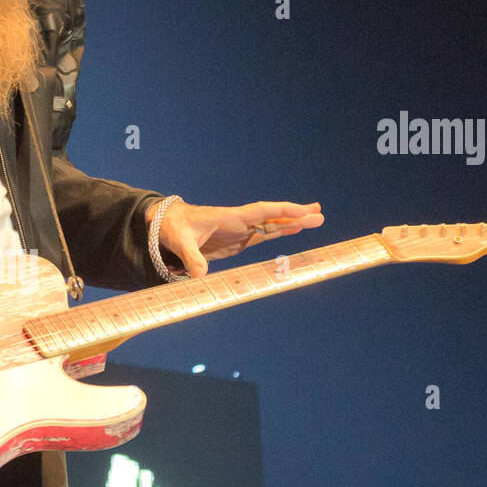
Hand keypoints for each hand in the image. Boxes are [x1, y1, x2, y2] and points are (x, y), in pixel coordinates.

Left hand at [148, 199, 323, 277]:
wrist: (166, 224)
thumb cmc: (173, 227)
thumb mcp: (180, 242)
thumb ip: (192, 258)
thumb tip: (200, 276)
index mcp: (230, 217)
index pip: (263, 212)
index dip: (284, 211)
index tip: (305, 210)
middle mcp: (239, 222)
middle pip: (273, 218)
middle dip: (296, 216)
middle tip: (320, 215)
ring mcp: (240, 231)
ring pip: (272, 226)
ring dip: (292, 224)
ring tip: (316, 220)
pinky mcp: (237, 240)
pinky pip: (263, 235)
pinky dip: (280, 233)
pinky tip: (294, 231)